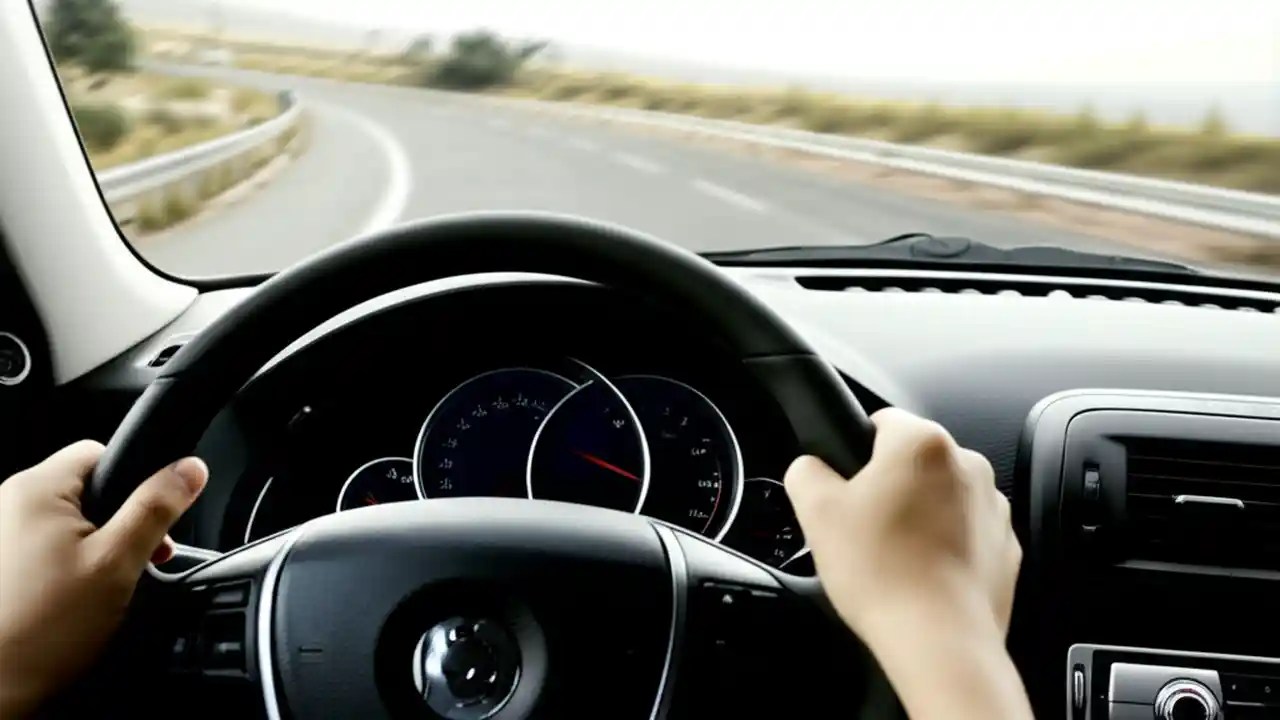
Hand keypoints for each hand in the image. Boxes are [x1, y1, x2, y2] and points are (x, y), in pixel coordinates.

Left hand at [0, 441, 207, 717]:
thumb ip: (157, 508)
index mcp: (35, 490)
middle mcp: (6, 505)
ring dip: (93, 548)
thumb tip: (189, 469)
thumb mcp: (118, 562)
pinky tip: (74, 602)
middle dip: (119, 523)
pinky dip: (65, 568)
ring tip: (104, 588)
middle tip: (137, 561)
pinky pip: (42, 550)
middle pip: (83, 491)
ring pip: (64, 524)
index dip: (136, 481)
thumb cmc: (42, 628)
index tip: (153, 518)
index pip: (98, 453)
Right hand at [785, 408, 1028, 719]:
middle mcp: (968, 464)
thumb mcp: (815, 512)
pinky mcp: (1006, 547)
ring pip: (941, 498)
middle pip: (912, 462)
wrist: (939, 642)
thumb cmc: (883, 575)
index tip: (845, 491)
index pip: (880, 421)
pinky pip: (966, 534)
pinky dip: (945, 548)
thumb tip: (811, 468)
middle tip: (862, 529)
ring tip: (892, 558)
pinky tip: (920, 576)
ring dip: (918, 517)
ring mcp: (994, 507)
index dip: (854, 455)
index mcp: (922, 442)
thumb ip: (805, 471)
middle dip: (888, 488)